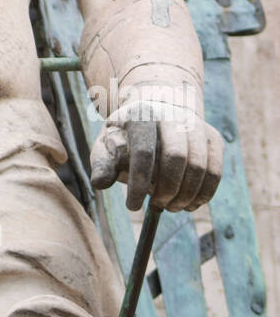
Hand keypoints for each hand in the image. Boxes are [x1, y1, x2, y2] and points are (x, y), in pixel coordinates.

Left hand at [89, 93, 223, 212]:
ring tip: (171, 207)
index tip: (133, 206)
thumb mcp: (108, 144)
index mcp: (141, 114)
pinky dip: (204, 193)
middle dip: (167, 189)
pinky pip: (215, 171)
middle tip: (158, 206)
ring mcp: (196, 125)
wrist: (158, 109)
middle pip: (177, 156)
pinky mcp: (213, 138)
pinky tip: (189, 204)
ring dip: (186, 195)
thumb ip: (103, 163)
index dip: (139, 183)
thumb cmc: (129, 136)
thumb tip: (100, 183)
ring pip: (199, 166)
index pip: (143, 151)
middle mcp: (172, 115)